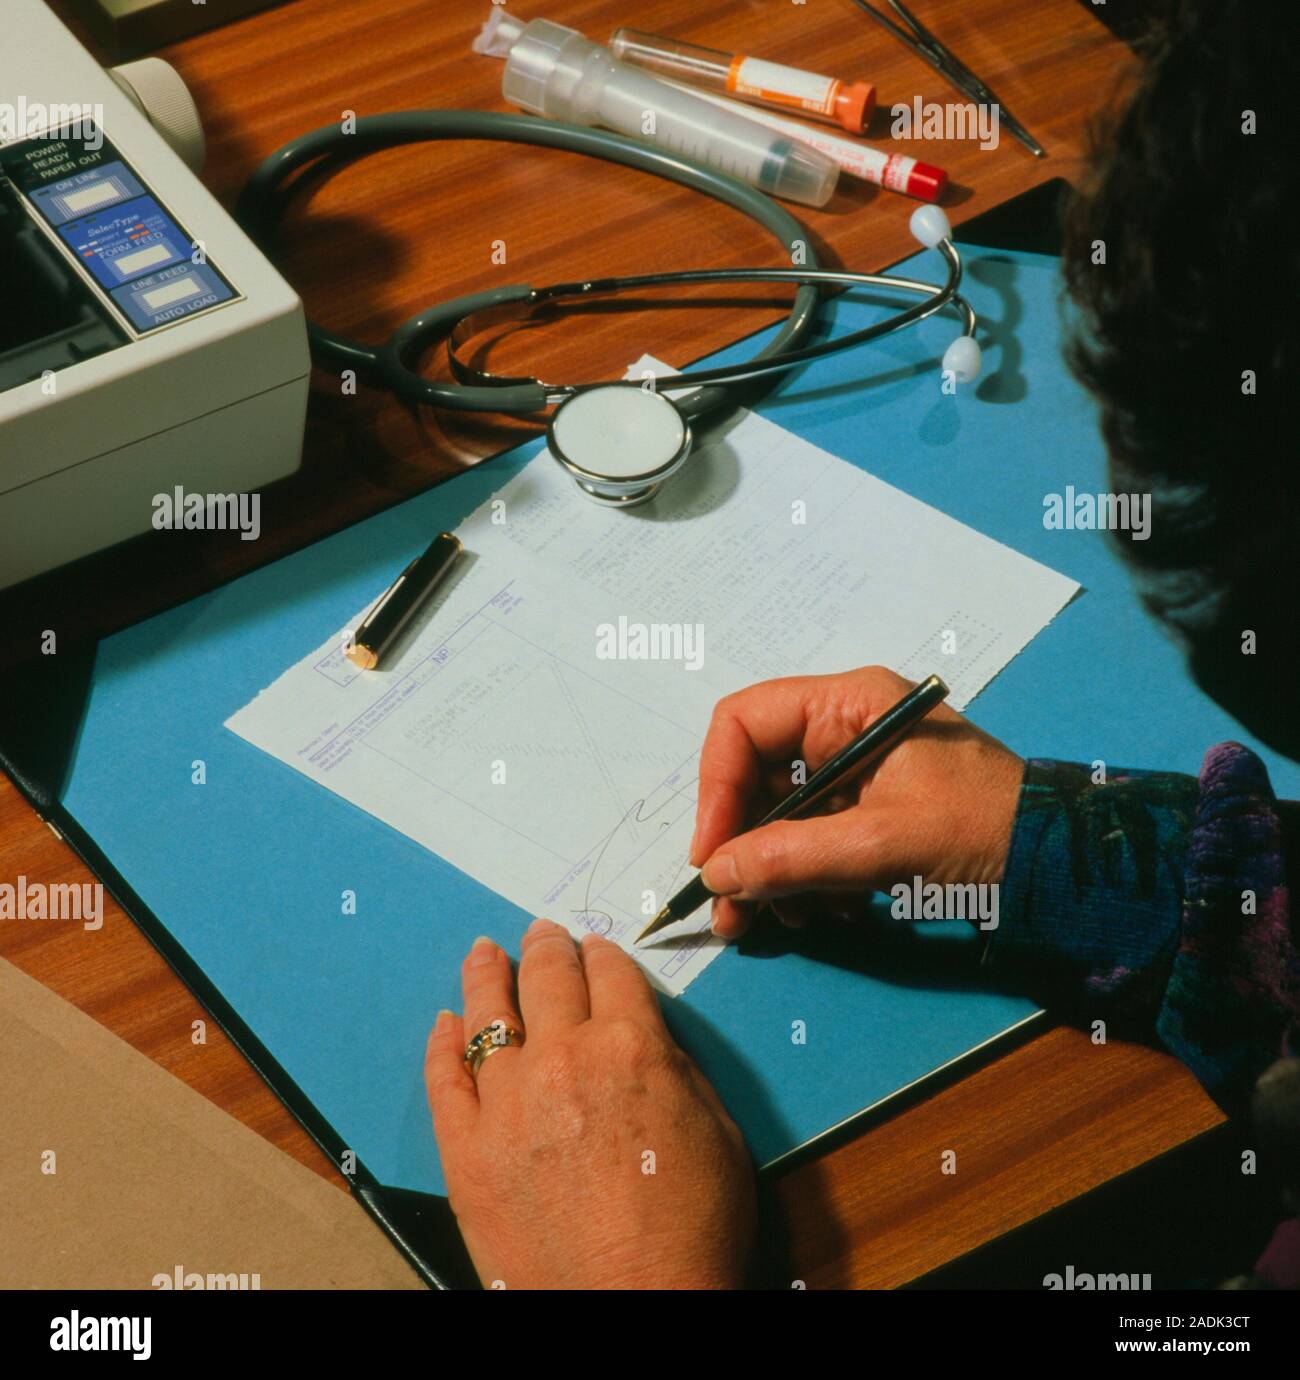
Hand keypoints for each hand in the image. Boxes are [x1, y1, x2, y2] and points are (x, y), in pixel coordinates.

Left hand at [425, 921, 754, 1288]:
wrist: (633, 1307)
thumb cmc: (693, 1229)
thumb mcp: (719, 1131)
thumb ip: (677, 1069)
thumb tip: (645, 1038)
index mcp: (632, 1045)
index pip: (610, 972)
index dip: (602, 953)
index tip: (594, 948)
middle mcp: (564, 1056)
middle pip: (548, 977)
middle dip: (547, 947)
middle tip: (540, 934)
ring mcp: (507, 1101)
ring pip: (487, 1014)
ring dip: (487, 974)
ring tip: (484, 952)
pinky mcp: (466, 1149)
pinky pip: (445, 1078)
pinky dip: (443, 1043)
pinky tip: (445, 1023)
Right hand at [691, 666, 1024, 938]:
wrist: (1062, 866)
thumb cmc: (981, 830)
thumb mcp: (882, 844)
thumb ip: (794, 857)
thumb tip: (716, 875)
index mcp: (847, 704)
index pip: (743, 723)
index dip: (716, 786)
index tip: (712, 854)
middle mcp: (842, 728)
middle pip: (755, 776)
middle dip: (741, 847)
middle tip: (731, 912)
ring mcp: (853, 771)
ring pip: (777, 817)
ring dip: (772, 873)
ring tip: (786, 921)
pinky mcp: (865, 811)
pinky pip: (809, 840)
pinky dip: (805, 880)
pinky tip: (827, 912)